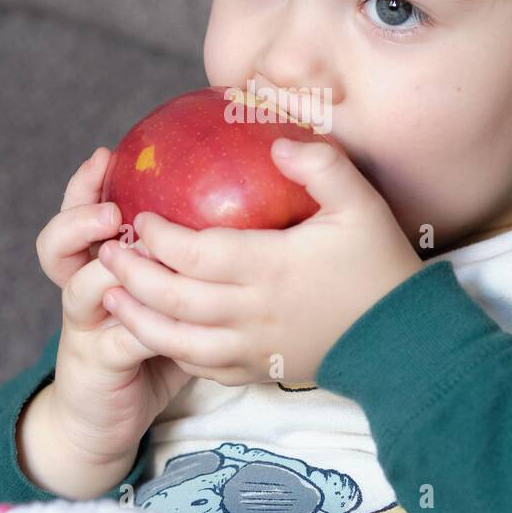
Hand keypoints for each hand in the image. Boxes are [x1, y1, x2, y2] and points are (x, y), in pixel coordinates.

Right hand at [32, 148, 194, 476]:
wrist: (108, 418)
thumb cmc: (148, 348)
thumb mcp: (165, 297)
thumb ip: (184, 258)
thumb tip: (244, 205)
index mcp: (95, 266)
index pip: (77, 212)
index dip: (85, 183)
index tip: (106, 155)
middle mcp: (82, 292)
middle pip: (57, 244)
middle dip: (78, 218)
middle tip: (111, 209)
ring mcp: (85, 328)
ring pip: (80, 287)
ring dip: (104, 267)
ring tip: (123, 250)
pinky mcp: (99, 364)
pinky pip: (118, 338)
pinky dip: (137, 324)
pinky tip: (160, 314)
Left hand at [97, 136, 425, 385]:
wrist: (403, 339)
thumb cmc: (379, 266)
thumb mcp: (361, 205)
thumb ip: (320, 166)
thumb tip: (277, 142)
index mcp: (272, 267)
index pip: (197, 254)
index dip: (160, 238)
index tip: (141, 218)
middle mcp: (254, 312)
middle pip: (175, 299)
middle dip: (133, 275)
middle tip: (108, 253)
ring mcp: (254, 347)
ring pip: (179, 341)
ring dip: (139, 319)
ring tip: (111, 297)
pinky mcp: (260, 370)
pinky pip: (204, 367)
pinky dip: (173, 351)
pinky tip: (156, 334)